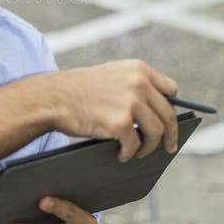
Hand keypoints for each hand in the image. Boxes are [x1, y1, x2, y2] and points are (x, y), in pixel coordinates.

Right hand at [46, 59, 177, 161]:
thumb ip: (134, 84)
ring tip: (139, 152)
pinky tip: (121, 154)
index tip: (170, 122)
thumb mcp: (110, 75)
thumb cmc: (77, 89)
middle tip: (168, 147)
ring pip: (156, 133)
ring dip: (149, 147)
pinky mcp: (121, 122)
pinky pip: (135, 145)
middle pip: (168, 115)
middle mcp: (139, 82)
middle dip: (169, 135)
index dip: (170, 108)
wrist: (52, 97)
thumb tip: (156, 108)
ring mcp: (131, 102)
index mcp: (138, 68)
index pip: (171, 90)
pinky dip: (129, 154)